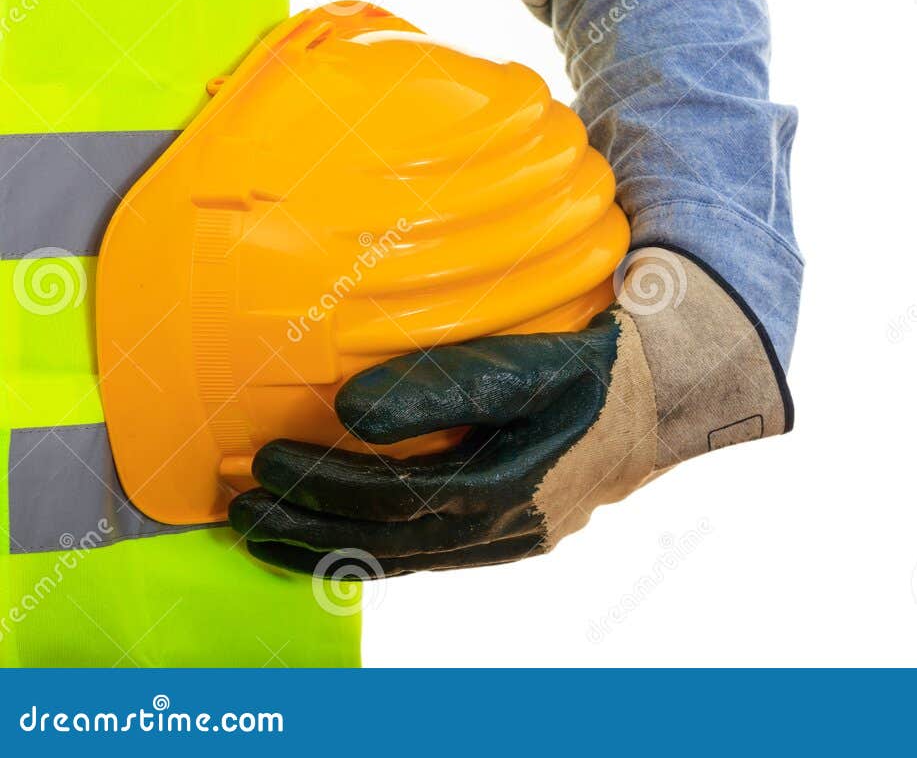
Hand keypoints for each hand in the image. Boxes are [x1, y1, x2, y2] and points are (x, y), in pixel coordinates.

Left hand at [229, 248, 790, 575]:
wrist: (670, 395)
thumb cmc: (601, 370)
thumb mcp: (533, 364)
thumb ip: (447, 384)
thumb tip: (351, 409)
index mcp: (514, 489)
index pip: (399, 501)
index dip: (326, 488)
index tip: (266, 463)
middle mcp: (509, 528)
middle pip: (390, 543)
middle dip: (309, 529)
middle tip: (240, 511)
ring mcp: (512, 537)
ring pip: (404, 558)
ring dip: (329, 549)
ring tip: (265, 535)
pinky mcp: (513, 530)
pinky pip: (427, 553)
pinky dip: (372, 549)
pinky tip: (338, 540)